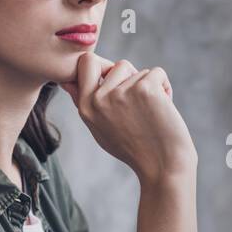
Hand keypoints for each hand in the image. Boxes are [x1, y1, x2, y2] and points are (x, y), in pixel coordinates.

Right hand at [62, 52, 195, 185]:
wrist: (163, 167)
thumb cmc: (134, 150)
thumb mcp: (99, 130)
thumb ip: (84, 104)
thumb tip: (67, 82)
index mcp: (85, 108)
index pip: (86, 63)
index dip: (104, 67)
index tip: (119, 84)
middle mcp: (99, 99)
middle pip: (116, 65)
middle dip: (130, 77)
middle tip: (140, 99)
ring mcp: (121, 93)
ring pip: (138, 71)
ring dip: (148, 86)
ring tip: (152, 112)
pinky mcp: (145, 89)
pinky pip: (157, 73)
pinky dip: (165, 87)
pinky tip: (165, 109)